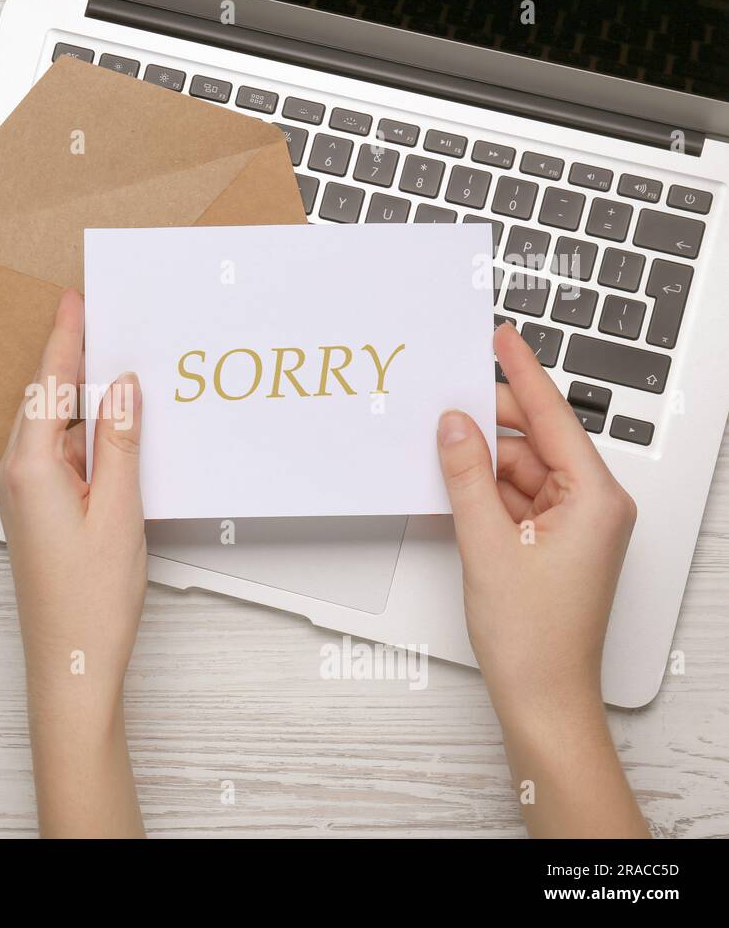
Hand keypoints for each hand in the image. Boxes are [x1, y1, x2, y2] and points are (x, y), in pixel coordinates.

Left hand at [0, 288, 145, 837]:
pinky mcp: (37, 512)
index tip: (75, 300)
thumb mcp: (119, 510)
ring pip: (50, 428)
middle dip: (69, 359)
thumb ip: (121, 443)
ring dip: (76, 397)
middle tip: (95, 318)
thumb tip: (122, 389)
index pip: (49, 385)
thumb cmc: (91, 598)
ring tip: (107, 362)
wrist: (73, 660)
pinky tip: (106, 426)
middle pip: (44, 401)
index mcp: (32, 467)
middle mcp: (18, 475)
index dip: (66, 339)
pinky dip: (80, 433)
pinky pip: (56, 455)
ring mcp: (25, 496)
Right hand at [436, 321, 646, 836]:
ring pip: (519, 468)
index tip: (502, 336)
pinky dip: (484, 489)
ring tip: (438, 449)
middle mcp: (592, 505)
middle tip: (443, 399)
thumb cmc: (534, 637)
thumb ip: (466, 476)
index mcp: (595, 498)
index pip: (552, 416)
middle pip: (533, 440)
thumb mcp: (487, 544)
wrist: (543, 697)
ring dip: (481, 462)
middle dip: (489, 423)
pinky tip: (453, 483)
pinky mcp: (551, 542)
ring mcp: (572, 525)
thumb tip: (454, 426)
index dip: (522, 372)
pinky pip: (514, 496)